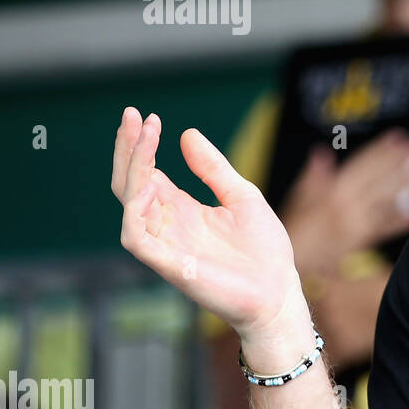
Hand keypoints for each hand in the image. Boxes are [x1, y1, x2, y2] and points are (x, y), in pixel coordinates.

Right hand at [111, 107, 307, 343]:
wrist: (279, 293)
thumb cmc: (264, 251)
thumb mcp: (241, 196)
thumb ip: (213, 169)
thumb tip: (187, 133)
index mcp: (182, 210)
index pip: (148, 173)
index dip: (142, 146)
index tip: (145, 116)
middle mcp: (167, 225)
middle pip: (131, 183)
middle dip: (129, 149)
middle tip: (132, 116)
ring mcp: (165, 245)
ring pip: (130, 203)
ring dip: (133, 169)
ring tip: (145, 138)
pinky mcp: (168, 265)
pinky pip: (137, 236)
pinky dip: (136, 210)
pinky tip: (148, 184)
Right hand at [283, 130, 408, 273]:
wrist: (291, 261)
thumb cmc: (293, 229)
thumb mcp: (299, 197)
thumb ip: (314, 176)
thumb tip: (322, 154)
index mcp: (333, 190)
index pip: (363, 164)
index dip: (382, 149)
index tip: (399, 137)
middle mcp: (347, 205)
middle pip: (379, 178)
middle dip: (401, 161)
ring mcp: (357, 223)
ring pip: (386, 200)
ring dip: (407, 185)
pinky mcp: (362, 240)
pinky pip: (385, 229)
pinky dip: (401, 221)